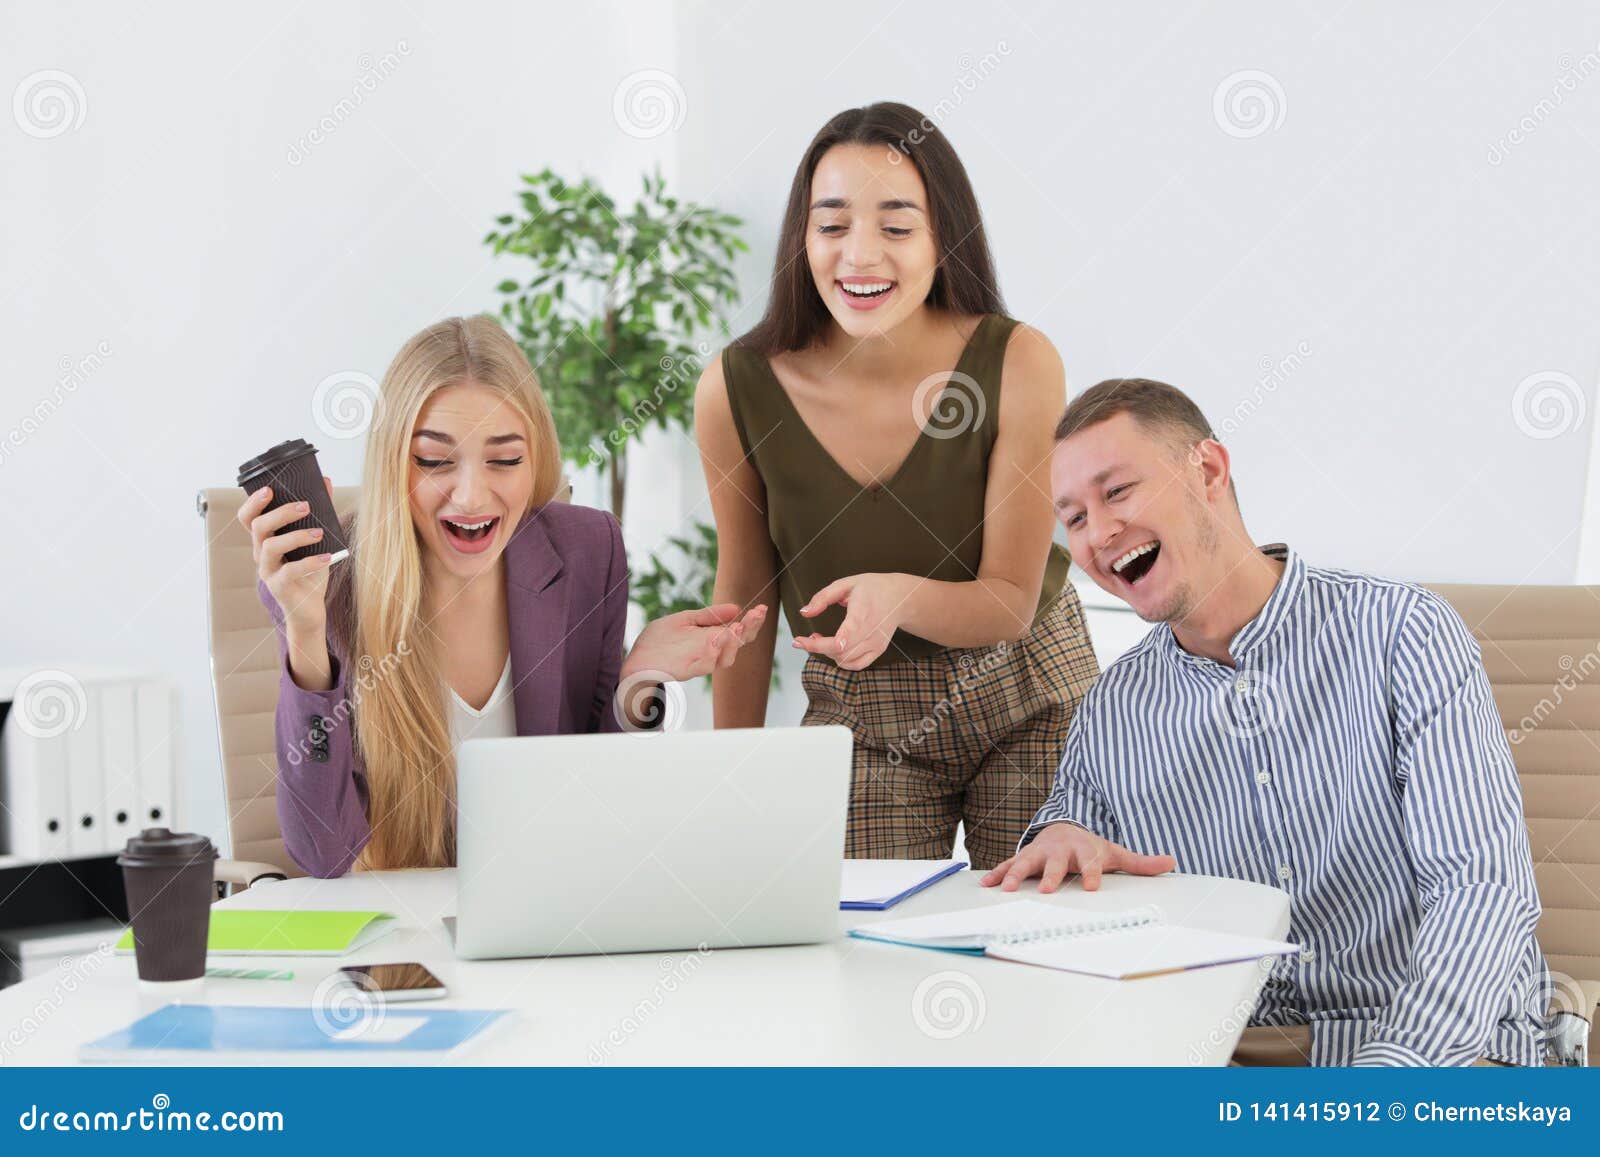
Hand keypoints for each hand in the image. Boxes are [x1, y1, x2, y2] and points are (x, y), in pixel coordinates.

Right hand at [237, 476, 336, 634]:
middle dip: (281, 513)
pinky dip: (310, 562)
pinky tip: (328, 557)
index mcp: (266, 539)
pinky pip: (289, 571)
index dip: (253, 502)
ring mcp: (268, 571)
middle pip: (259, 527)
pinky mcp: (279, 587)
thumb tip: (326, 481)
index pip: (248, 517)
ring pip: (270, 547)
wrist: (311, 607)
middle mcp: (261, 553)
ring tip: (319, 533)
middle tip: (306, 506)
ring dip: (296, 536)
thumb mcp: (316, 540)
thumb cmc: (311, 570)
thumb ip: (319, 512)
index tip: (270, 489)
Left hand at [624, 603, 767, 682]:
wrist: (637, 660)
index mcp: (713, 639)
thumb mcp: (685, 620)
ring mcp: (699, 662)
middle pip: (738, 645)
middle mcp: (710, 653)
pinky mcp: (686, 670)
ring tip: (739, 627)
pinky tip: (716, 640)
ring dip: (733, 642)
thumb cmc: (660, 641)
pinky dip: (712, 654)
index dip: (752, 622)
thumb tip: (736, 608)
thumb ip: (708, 616)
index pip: (740, 632)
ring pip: (725, 657)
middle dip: (749, 630)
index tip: (761, 608)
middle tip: (756, 615)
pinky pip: (704, 665)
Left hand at [792, 572, 913, 669]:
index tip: (816, 638)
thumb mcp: (846, 584)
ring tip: (816, 639)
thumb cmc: (871, 588)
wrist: (899, 598)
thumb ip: (822, 597)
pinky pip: (855, 664)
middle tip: (801, 639)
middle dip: (816, 647)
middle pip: (841, 649)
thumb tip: (804, 612)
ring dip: (826, 653)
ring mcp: (876, 643)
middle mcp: (872, 631)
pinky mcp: (877, 651)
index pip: (852, 629)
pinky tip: (832, 648)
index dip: (837, 639)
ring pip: (846, 660)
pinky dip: (840, 660)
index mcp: (864, 610)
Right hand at [980, 822, 1176, 892]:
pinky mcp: (1024, 857)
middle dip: (1052, 875)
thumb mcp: (1114, 853)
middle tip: (1049, 890)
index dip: (1091, 873)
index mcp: (1084, 849)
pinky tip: (987, 885)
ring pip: (1026, 863)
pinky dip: (997, 874)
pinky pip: (1008, 865)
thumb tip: (1172, 862)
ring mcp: (1039, 853)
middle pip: (1056, 863)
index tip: (1091, 886)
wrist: (1064, 827)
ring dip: (1016, 875)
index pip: (1090, 862)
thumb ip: (1141, 863)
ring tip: (1007, 890)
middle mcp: (1060, 850)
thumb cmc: (1090, 847)